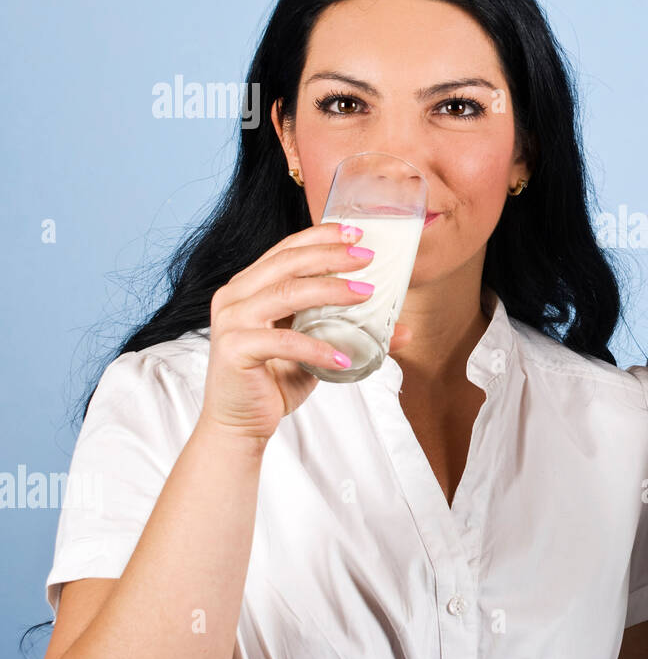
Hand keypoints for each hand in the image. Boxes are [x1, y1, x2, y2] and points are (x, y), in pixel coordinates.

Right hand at [199, 221, 408, 445]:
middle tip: (368, 258)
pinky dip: (317, 347)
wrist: (240, 424)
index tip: (357, 233)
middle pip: (288, 263)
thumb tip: (404, 330)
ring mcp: (231, 321)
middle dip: (331, 256)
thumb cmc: (275, 380)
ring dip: (331, 291)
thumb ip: (350, 334)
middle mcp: (235, 296)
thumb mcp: (318, 349)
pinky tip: (344, 357)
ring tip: (367, 294)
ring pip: (287, 293)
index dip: (321, 237)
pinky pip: (284, 341)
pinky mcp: (235, 349)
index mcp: (249, 286)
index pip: (286, 250)